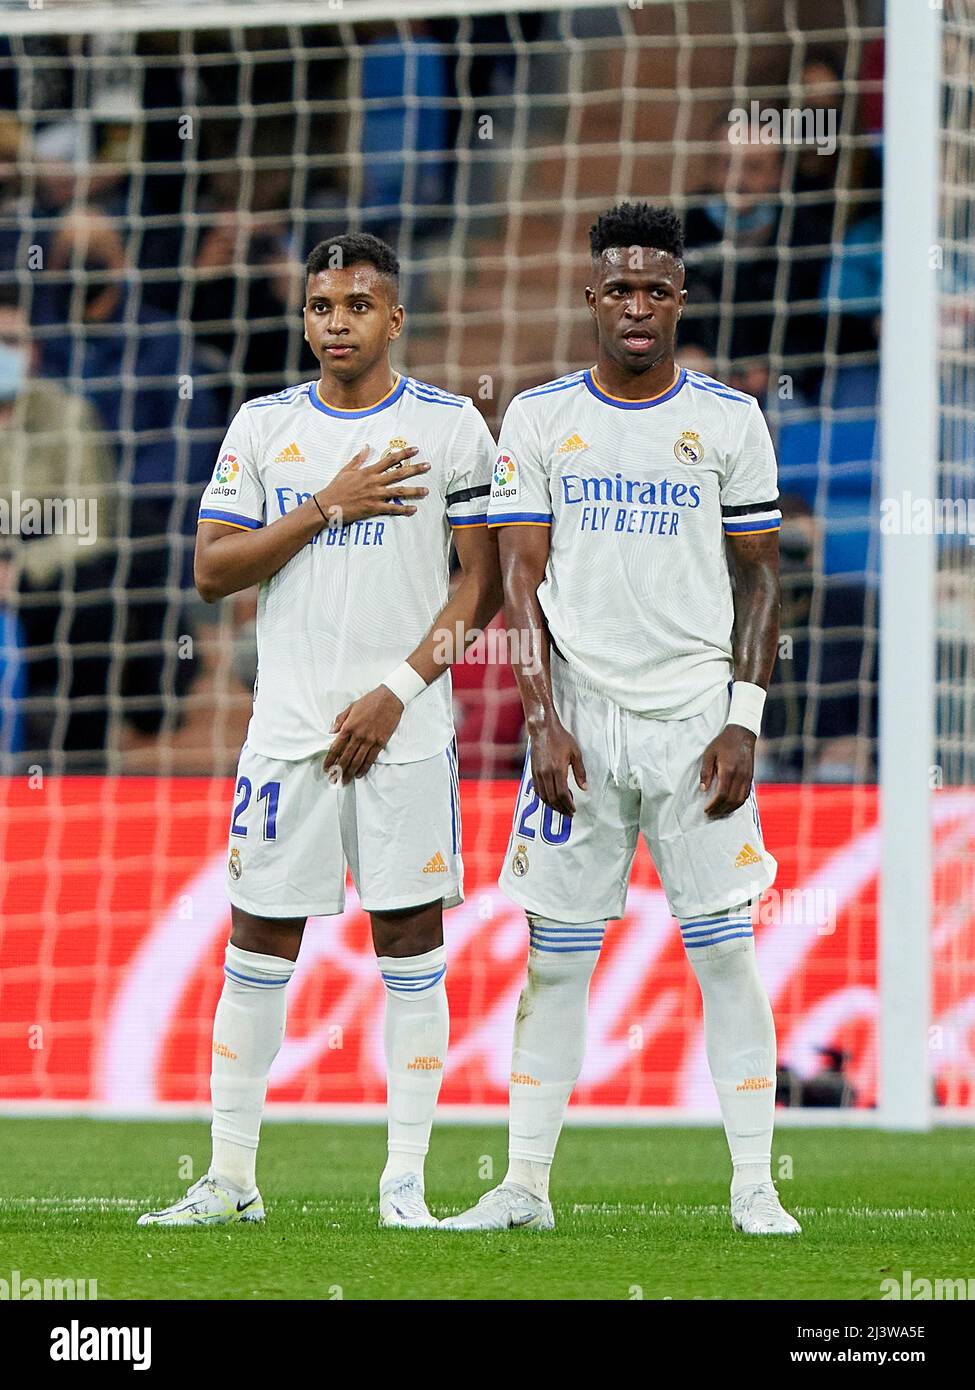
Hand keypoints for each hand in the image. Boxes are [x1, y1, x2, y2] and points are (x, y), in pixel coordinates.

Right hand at [316, 446, 430, 527]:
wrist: (327, 505)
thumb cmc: (336, 488)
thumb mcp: (346, 470)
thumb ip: (358, 458)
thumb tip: (366, 446)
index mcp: (368, 471)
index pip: (390, 460)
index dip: (404, 454)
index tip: (415, 450)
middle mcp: (374, 482)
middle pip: (399, 473)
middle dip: (415, 469)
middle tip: (428, 466)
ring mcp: (374, 495)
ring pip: (398, 491)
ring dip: (414, 491)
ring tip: (426, 490)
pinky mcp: (373, 508)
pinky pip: (391, 509)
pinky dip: (403, 509)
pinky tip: (413, 509)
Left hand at [323, 686, 404, 782]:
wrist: (389, 698)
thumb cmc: (370, 701)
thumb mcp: (351, 707)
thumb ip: (340, 720)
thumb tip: (331, 731)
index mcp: (348, 726)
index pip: (336, 747)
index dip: (330, 759)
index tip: (326, 768)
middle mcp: (358, 735)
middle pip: (345, 757)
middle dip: (338, 770)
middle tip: (333, 780)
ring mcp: (370, 740)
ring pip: (358, 760)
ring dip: (350, 772)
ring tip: (345, 781)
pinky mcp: (380, 742)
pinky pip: (371, 758)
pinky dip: (364, 767)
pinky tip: (359, 774)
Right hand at [528, 716, 587, 816]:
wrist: (543, 729)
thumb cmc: (560, 738)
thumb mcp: (575, 753)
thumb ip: (580, 772)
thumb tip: (584, 787)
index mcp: (558, 769)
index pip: (563, 794)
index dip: (568, 805)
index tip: (573, 810)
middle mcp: (546, 773)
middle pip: (553, 798)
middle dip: (561, 808)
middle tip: (568, 813)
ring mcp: (538, 773)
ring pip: (544, 796)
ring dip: (552, 805)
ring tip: (561, 808)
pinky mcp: (533, 771)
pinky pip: (538, 790)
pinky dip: (544, 798)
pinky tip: (551, 798)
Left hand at [700, 725, 755, 818]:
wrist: (742, 733)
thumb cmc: (723, 743)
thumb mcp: (709, 754)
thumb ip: (706, 772)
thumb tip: (703, 789)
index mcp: (728, 770)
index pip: (722, 794)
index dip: (714, 805)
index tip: (706, 809)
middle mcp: (740, 776)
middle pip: (732, 800)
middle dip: (720, 810)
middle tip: (710, 814)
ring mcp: (747, 777)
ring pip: (740, 800)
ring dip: (729, 809)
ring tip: (718, 812)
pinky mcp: (751, 778)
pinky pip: (745, 795)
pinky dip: (737, 804)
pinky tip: (729, 805)